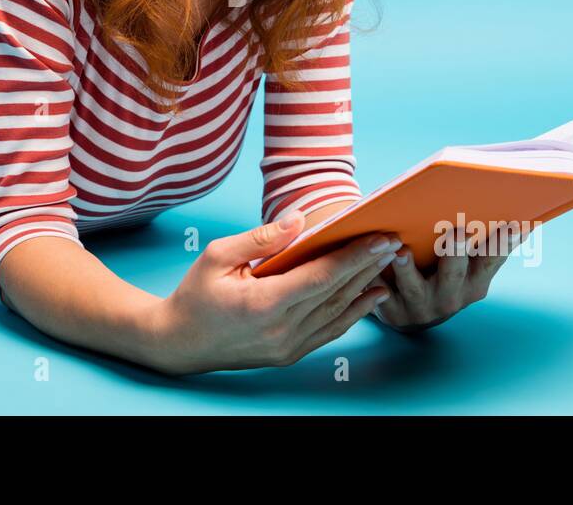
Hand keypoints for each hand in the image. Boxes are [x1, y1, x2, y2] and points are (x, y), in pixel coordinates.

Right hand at [150, 214, 401, 374]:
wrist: (178, 343)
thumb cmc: (194, 295)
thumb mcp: (217, 256)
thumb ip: (261, 238)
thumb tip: (299, 219)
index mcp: (263, 304)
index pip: (321, 277)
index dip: (354, 256)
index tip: (380, 237)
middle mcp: (281, 330)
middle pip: (336, 293)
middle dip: (368, 265)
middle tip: (394, 240)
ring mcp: (288, 347)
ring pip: (338, 313)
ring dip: (366, 286)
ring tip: (389, 261)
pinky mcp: (290, 354)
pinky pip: (331, 331)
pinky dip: (355, 312)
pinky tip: (372, 294)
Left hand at [371, 224, 514, 333]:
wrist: (408, 312)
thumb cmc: (442, 276)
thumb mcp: (468, 270)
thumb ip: (487, 247)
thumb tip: (521, 217)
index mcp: (474, 284)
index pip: (490, 261)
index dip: (501, 244)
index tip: (513, 222)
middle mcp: (451, 298)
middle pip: (453, 274)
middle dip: (454, 253)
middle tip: (455, 232)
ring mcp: (420, 306)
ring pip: (413, 286)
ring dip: (407, 269)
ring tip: (401, 251)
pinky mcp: (391, 310)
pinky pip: (381, 290)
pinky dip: (376, 275)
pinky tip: (371, 260)